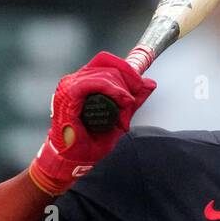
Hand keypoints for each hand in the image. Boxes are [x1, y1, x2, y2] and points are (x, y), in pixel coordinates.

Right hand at [27, 52, 156, 194]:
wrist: (75, 159)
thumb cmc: (91, 140)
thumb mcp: (119, 117)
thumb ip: (132, 100)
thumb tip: (150, 83)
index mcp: (84, 82)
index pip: (107, 62)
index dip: (127, 69)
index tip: (140, 84)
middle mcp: (75, 80)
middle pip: (108, 65)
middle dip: (128, 82)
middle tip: (132, 103)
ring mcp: (70, 86)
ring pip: (104, 73)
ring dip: (121, 89)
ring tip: (126, 107)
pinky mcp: (69, 95)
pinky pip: (94, 83)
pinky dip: (111, 89)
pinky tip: (121, 100)